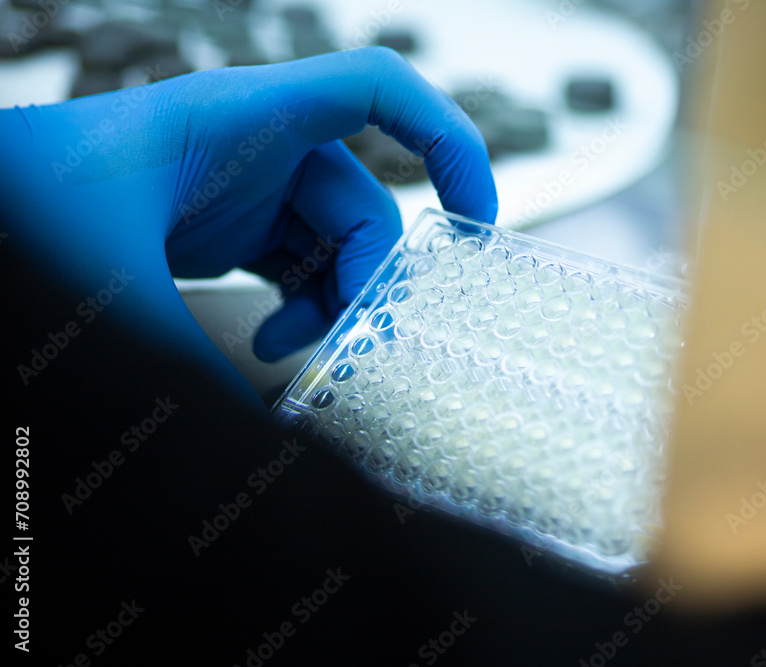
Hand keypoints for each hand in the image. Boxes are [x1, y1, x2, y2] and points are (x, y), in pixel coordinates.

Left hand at [0, 48, 496, 399]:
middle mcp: (266, 144)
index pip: (379, 92)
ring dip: (336, 307)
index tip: (476, 221)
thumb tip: (263, 442)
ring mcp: (254, 185)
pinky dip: (305, 308)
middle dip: (371, 285)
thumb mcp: (117, 286)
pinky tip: (275, 346)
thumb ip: (190, 363)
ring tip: (300, 357)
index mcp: (249, 118)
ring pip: (340, 245)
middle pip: (369, 206)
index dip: (449, 141)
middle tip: (358, 352)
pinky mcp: (238, 223)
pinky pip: (304, 263)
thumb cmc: (33, 201)